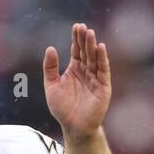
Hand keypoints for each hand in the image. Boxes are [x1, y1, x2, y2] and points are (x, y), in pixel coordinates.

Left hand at [43, 23, 110, 143]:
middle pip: (86, 51)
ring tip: (90, 33)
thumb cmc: (62, 108)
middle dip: (84, 39)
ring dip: (93, 45)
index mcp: (75, 69)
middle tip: (82, 27)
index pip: (77, 50)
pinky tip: (100, 47)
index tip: (75, 26)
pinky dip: (102, 59)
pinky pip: (103, 70)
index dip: (76, 38)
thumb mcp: (51, 86)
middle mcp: (86, 71)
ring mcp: (95, 78)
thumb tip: (50, 48)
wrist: (73, 127)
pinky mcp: (103, 86)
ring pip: (94, 58)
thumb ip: (50, 68)